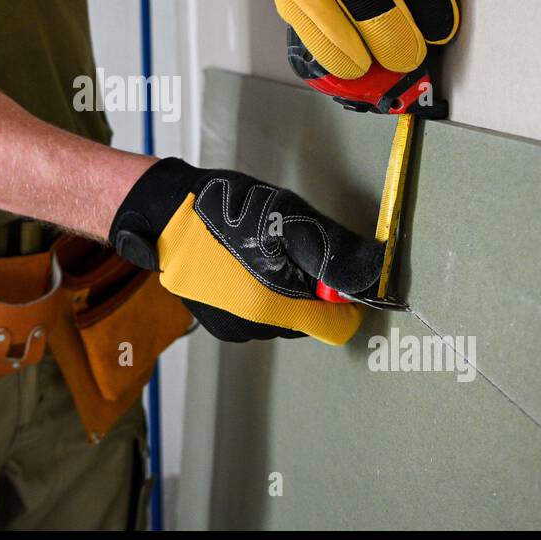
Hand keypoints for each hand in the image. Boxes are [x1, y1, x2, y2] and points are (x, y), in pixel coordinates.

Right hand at [109, 158, 382, 343]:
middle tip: (287, 252)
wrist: (166, 215)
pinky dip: (258, 296)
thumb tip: (374, 274)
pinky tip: (241, 266)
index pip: (338, 327)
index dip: (342, 298)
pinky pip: (256, 317)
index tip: (330, 271)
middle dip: (309, 292)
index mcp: (275, 307)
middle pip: (309, 322)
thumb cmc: (228, 211)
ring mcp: (232, 328)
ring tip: (260, 255)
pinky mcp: (216, 323)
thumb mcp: (290, 218)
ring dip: (282, 293)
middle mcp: (254, 328)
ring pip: (283, 319)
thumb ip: (334, 253)